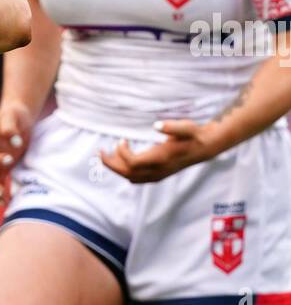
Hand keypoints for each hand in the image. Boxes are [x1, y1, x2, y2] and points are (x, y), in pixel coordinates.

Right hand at [0, 100, 33, 204]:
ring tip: (4, 203)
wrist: (18, 116)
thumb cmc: (15, 113)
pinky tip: (10, 202)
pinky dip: (3, 191)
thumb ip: (10, 126)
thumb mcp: (12, 114)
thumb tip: (15, 142)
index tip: (9, 160)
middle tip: (1, 192)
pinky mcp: (2, 167)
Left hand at [100, 119, 222, 183]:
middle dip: (111, 164)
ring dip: (116, 167)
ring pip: (130, 177)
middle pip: (127, 173)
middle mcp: (158, 170)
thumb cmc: (194, 135)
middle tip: (99, 152)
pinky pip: (136, 178)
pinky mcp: (157, 175)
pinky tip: (120, 159)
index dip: (123, 153)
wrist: (204, 148)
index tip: (121, 139)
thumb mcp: (186, 127)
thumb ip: (173, 127)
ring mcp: (157, 175)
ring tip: (107, 154)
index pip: (133, 163)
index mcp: (162, 159)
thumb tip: (157, 125)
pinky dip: (125, 171)